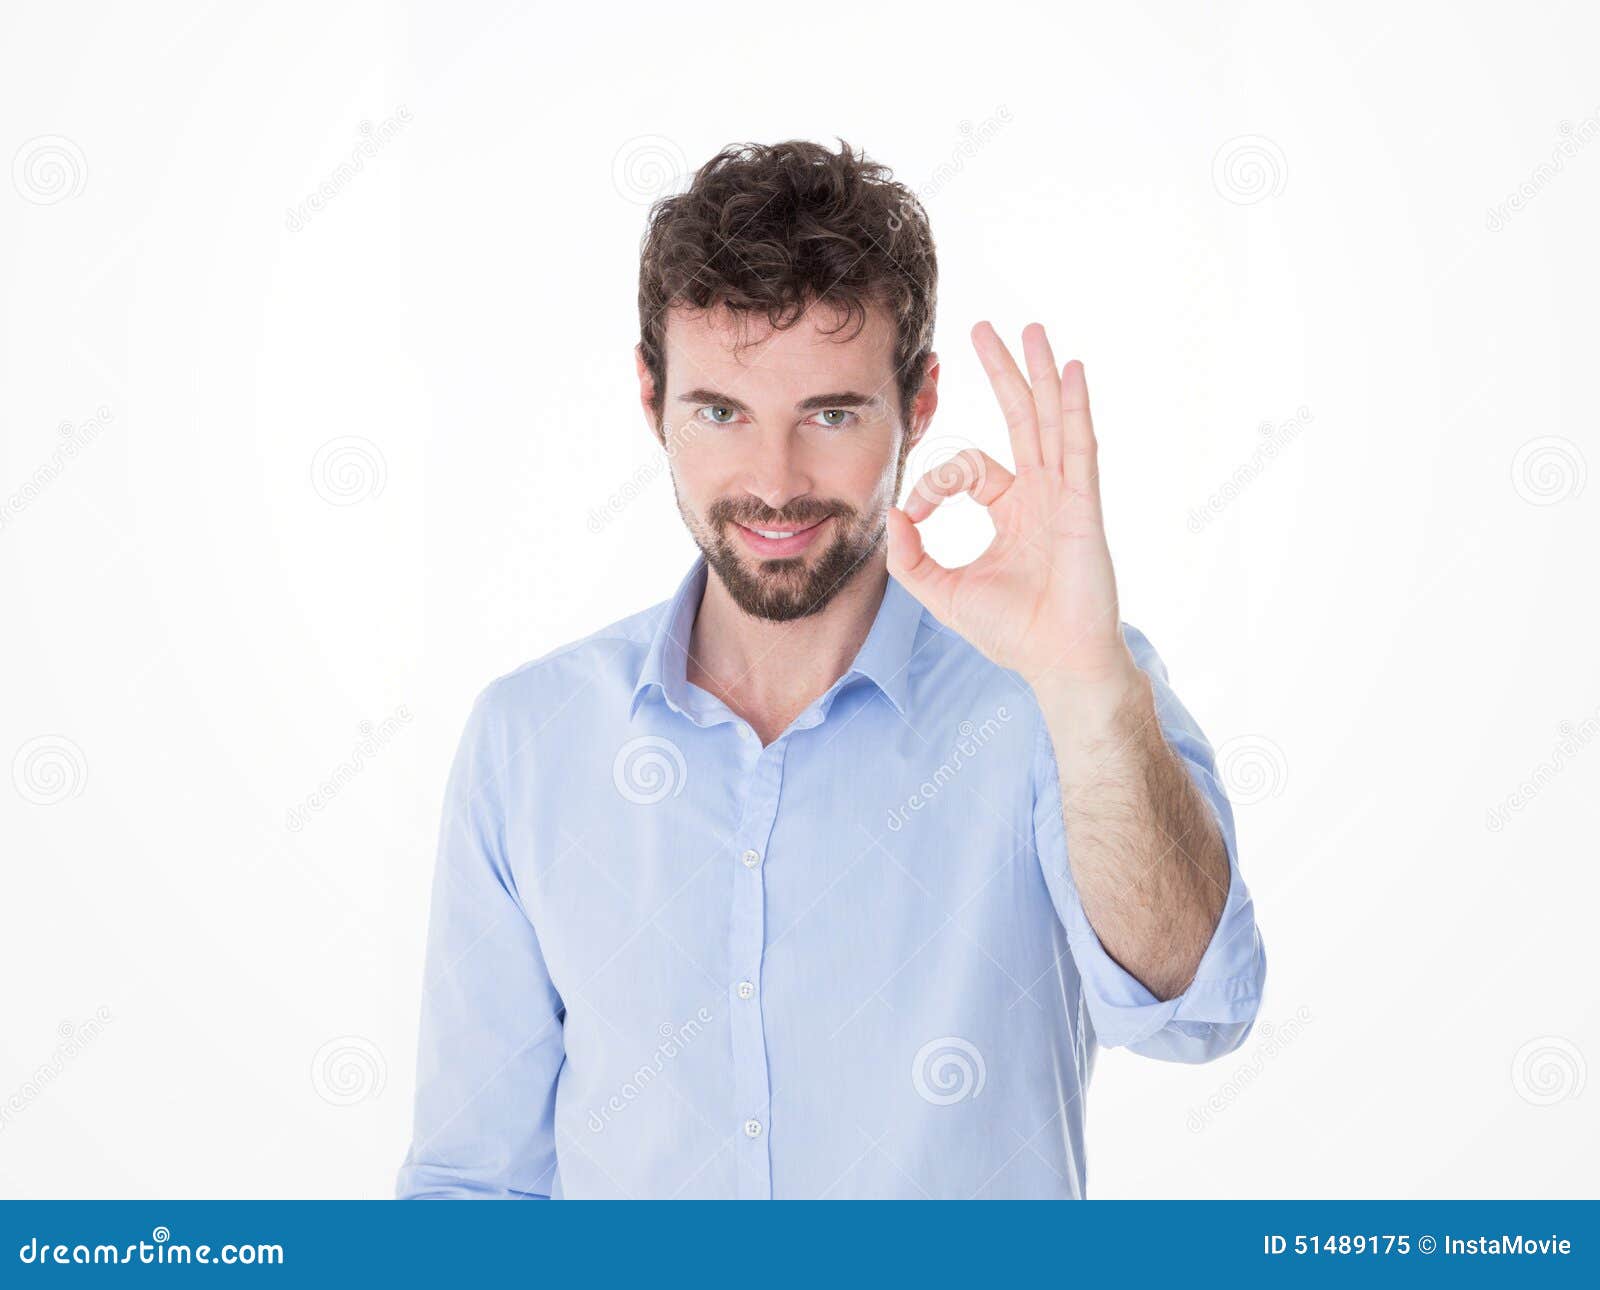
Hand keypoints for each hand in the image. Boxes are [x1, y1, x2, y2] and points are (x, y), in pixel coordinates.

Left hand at [885, 321, 1137, 694]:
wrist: (1054, 661)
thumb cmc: (1009, 630)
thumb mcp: (941, 591)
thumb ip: (910, 557)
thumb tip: (894, 516)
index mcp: (1011, 509)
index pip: (971, 466)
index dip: (936, 480)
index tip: (916, 512)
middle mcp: (1040, 493)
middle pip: (1019, 418)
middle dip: (1003, 372)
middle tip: (985, 328)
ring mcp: (1065, 496)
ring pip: (1048, 420)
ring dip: (1039, 373)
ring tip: (1031, 329)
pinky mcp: (1082, 506)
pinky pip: (1077, 446)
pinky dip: (1074, 408)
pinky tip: (1071, 372)